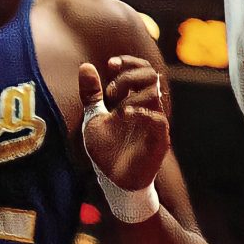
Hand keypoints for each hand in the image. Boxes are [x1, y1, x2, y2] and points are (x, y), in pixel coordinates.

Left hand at [79, 55, 168, 192]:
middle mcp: (147, 107)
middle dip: (129, 76)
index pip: (142, 68)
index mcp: (135, 99)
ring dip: (132, 95)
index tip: (110, 64)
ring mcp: (154, 122)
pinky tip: (123, 116)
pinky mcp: (158, 140)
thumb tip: (85, 66)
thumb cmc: (107, 150)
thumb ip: (91, 94)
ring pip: (155, 93)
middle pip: (151, 74)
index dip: (128, 62)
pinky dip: (141, 113)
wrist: (114, 181)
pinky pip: (158, 119)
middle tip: (111, 92)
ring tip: (116, 110)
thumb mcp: (94, 117)